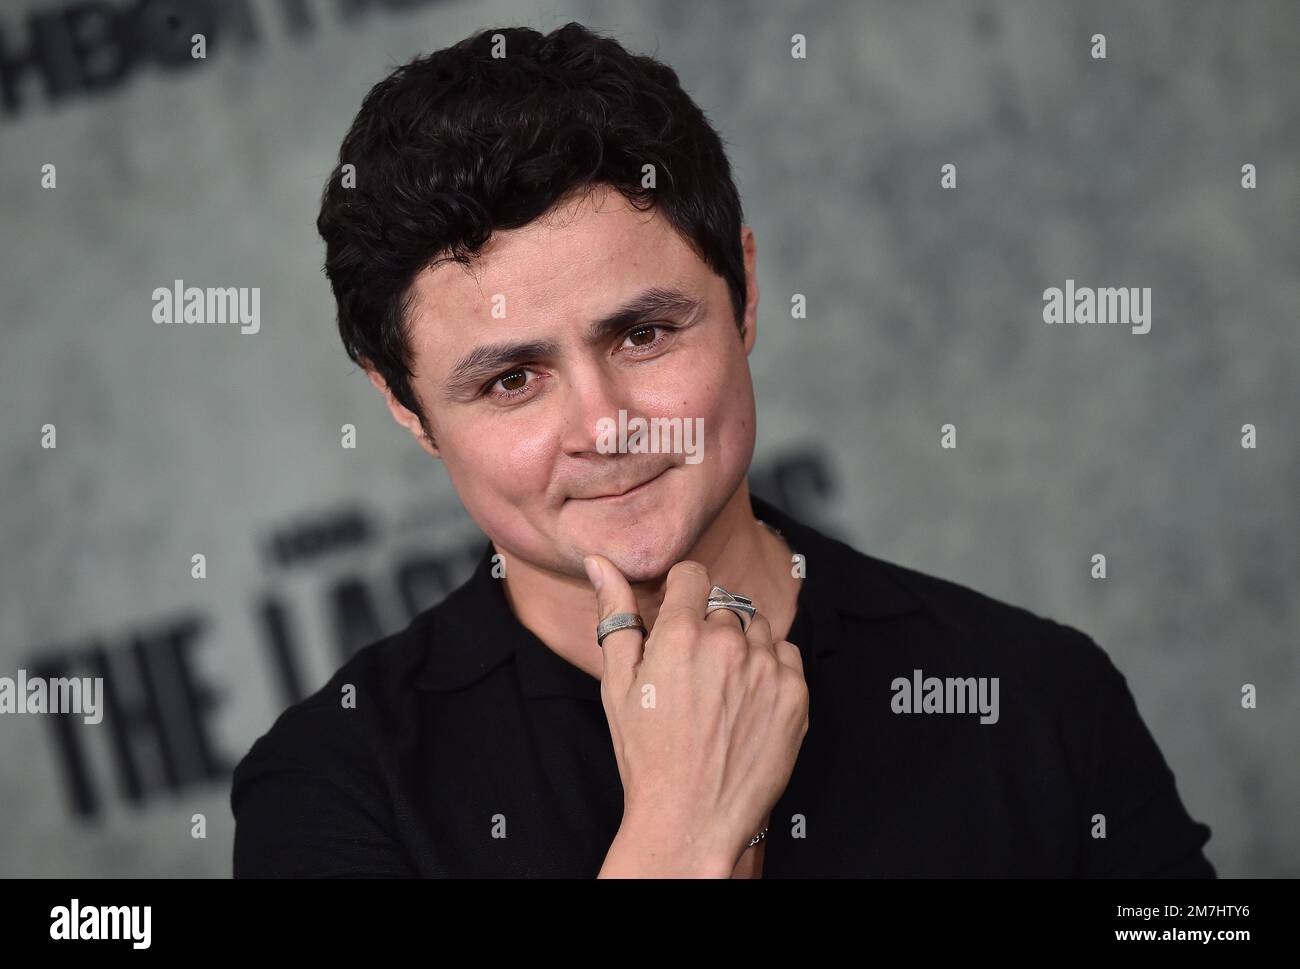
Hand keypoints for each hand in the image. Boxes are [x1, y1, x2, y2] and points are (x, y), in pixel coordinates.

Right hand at [588, 556, 808, 876]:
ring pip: (758, 628)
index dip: (682, 595)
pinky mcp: (795, 694)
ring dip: (743, 645)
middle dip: (711, 626)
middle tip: (696, 671)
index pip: (693, 575)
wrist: (692, 816)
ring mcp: (767, 668)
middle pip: (726, 604)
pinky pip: (787, 656)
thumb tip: (599, 562)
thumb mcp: (618, 682)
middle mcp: (729, 642)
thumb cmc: (647, 753)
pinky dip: (770, 669)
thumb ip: (615, 613)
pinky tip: (746, 702)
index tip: (679, 619)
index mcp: (682, 633)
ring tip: (722, 689)